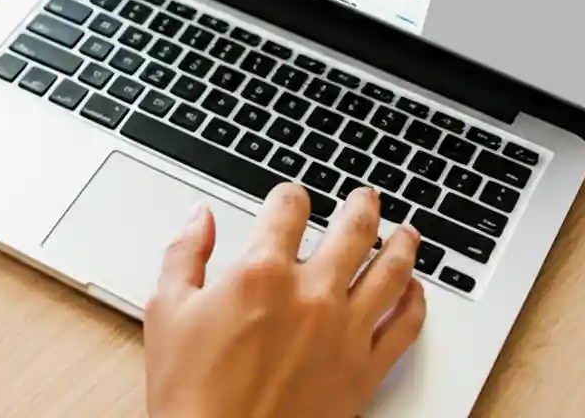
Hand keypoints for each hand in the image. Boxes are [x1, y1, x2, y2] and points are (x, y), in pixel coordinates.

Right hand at [144, 185, 426, 417]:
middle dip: (362, 206)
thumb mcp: (167, 309)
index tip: (291, 197)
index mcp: (260, 272)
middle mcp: (311, 294)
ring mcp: (344, 331)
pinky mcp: (364, 369)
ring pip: (391, 271)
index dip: (291, 193)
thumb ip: (185, 252)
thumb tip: (198, 217)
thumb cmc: (191, 390)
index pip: (289, 207)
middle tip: (367, 197)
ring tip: (406, 232)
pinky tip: (414, 291)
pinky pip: (406, 325)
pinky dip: (417, 302)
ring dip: (401, 244)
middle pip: (354, 229)